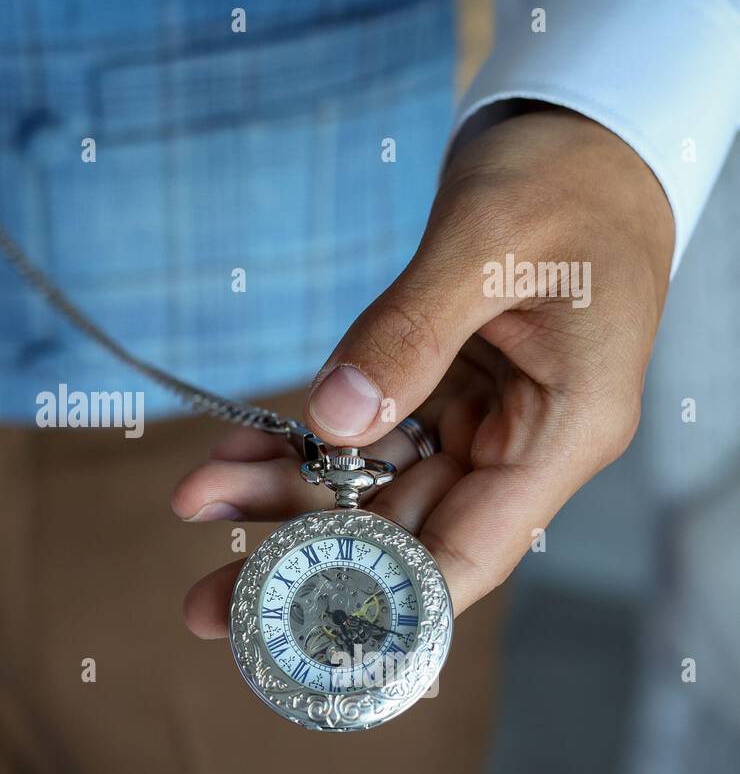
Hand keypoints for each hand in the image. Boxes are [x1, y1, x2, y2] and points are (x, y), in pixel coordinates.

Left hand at [174, 108, 673, 637]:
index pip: (470, 553)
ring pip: (370, 490)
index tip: (296, 635)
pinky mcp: (438, 391)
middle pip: (404, 537)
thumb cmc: (562, 181)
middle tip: (203, 604)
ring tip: (195, 507)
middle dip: (300, 568)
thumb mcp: (486, 242)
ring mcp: (476, 420)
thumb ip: (411, 332)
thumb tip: (336, 420)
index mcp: (563, 430)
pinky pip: (360, 436)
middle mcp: (520, 443)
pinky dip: (297, 443)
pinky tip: (232, 452)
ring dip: (281, 502)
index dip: (384, 606)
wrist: (578, 138)